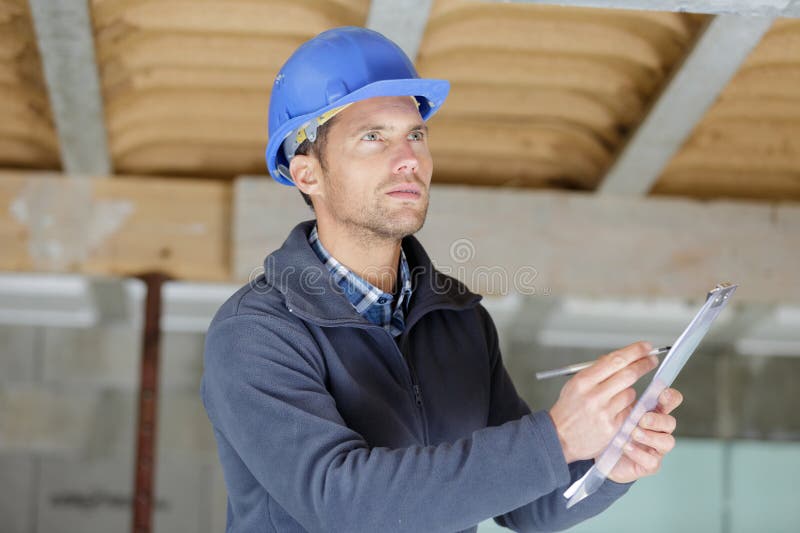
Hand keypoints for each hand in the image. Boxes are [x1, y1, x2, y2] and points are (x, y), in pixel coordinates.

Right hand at [549, 341, 658, 462]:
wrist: (560, 438)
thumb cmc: (567, 411)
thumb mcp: (574, 385)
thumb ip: (595, 371)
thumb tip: (617, 359)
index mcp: (583, 381)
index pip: (615, 360)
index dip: (634, 352)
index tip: (645, 347)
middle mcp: (594, 395)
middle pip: (628, 374)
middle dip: (644, 364)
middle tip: (651, 360)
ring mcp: (604, 411)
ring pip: (630, 393)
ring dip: (629, 391)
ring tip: (616, 397)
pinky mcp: (613, 427)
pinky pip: (628, 411)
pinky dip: (625, 408)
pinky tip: (614, 411)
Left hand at [604, 387, 682, 483]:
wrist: (602, 455)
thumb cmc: (611, 428)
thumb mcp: (615, 410)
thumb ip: (622, 398)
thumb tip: (623, 382)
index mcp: (653, 412)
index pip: (671, 401)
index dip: (670, 397)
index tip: (662, 394)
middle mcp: (659, 430)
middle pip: (671, 422)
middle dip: (658, 420)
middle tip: (642, 419)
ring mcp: (656, 449)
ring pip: (667, 442)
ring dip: (650, 437)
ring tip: (633, 433)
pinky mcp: (650, 465)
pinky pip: (652, 461)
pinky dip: (639, 453)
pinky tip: (626, 447)